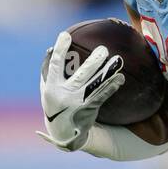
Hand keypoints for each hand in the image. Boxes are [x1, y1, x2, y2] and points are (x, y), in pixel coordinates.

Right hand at [37, 31, 124, 150]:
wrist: (63, 134)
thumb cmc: (54, 105)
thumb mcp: (46, 90)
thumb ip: (47, 71)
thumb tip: (51, 49)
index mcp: (51, 88)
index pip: (55, 66)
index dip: (60, 50)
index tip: (65, 34)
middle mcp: (65, 95)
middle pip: (80, 76)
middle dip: (93, 62)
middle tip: (103, 49)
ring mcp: (78, 103)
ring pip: (95, 86)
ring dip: (107, 73)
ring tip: (118, 59)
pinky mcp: (89, 109)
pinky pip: (102, 96)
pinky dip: (112, 87)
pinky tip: (121, 78)